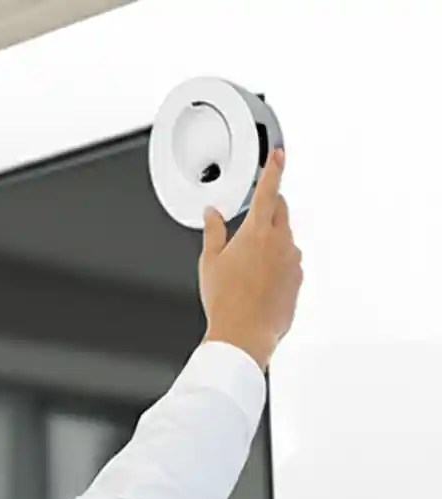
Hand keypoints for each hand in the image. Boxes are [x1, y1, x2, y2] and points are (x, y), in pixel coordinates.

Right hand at [200, 148, 302, 368]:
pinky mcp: (298, 279)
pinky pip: (288, 260)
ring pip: (285, 237)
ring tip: (247, 262)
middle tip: (252, 216)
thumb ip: (213, 231)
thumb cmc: (226, 301)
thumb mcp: (209, 261)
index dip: (274, 169)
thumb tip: (212, 214)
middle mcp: (281, 243)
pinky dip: (276, 262)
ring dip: (271, 239)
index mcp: (257, 232)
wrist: (244, 334)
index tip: (279, 155)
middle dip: (270, 206)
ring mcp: (293, 261)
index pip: (269, 191)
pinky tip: (258, 280)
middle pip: (281, 210)